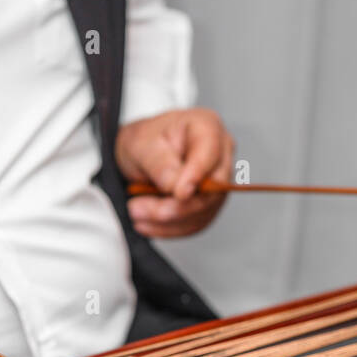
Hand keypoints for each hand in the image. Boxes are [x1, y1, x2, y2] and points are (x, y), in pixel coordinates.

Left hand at [116, 108, 234, 238]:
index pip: (211, 154)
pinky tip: (147, 223)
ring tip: (136, 213)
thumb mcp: (141, 144)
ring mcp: (218, 183)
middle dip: (176, 206)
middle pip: (213, 189)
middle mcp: (220, 155)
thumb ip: (160, 164)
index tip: (178, 193)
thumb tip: (177, 186)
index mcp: (207, 128)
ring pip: (204, 211)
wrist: (140, 154)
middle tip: (139, 208)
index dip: (196, 176)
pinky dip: (170, 228)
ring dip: (168, 221)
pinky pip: (196, 223)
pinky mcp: (210, 205)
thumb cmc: (144, 141)